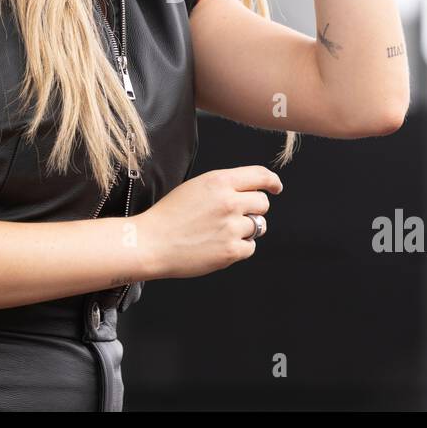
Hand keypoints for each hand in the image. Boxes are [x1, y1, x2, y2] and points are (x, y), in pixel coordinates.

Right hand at [137, 165, 282, 279]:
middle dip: (253, 210)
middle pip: (262, 203)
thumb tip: (250, 194)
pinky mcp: (231, 251)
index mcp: (219, 181)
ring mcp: (231, 227)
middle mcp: (229, 202)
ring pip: (259, 226)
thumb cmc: (170, 215)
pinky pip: (250, 248)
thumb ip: (224, 187)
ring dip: (246, 230)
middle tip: (234, 217)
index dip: (272, 182)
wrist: (150, 242)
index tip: (276, 187)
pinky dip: (239, 248)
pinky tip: (218, 246)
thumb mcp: (196, 188)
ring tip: (221, 233)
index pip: (260, 176)